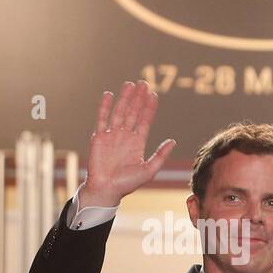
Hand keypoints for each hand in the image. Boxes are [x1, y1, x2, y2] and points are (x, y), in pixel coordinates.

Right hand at [79, 80, 175, 207]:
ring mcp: (112, 135)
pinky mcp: (99, 137)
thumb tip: (173, 141)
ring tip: (130, 84)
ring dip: (125, 98)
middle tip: (143, 82)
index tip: (154, 94)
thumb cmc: (128, 183)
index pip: (145, 121)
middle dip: (138, 98)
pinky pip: (102, 119)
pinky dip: (105, 107)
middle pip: (133, 112)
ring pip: (119, 112)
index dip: (149, 108)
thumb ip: (161, 155)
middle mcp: (125, 136)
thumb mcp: (150, 169)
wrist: (107, 189)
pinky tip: (109, 95)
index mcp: (137, 143)